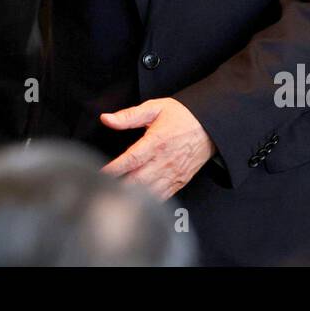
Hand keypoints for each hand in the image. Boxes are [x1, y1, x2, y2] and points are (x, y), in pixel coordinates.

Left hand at [99, 97, 214, 199]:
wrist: (209, 127)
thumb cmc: (181, 116)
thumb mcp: (155, 108)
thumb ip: (129, 115)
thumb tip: (107, 118)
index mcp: (157, 141)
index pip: (131, 159)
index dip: (113, 169)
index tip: (99, 173)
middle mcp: (164, 160)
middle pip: (137, 180)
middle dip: (118, 186)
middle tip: (102, 189)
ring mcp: (172, 174)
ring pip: (149, 192)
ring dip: (131, 197)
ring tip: (113, 198)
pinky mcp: (179, 182)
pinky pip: (161, 197)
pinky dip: (147, 202)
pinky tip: (135, 202)